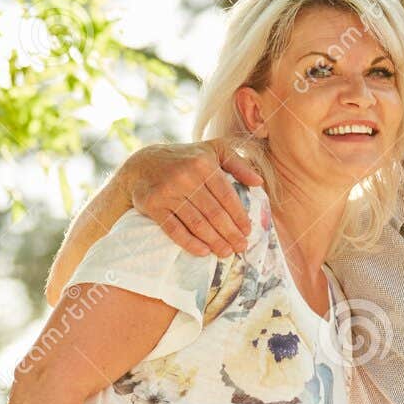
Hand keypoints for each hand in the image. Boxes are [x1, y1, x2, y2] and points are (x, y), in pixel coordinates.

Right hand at [127, 138, 261, 257]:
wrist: (143, 164)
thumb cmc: (186, 159)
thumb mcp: (212, 151)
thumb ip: (237, 163)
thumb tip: (259, 182)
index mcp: (203, 163)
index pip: (227, 196)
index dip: (239, 216)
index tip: (248, 231)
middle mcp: (185, 176)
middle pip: (214, 213)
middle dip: (230, 233)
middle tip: (241, 247)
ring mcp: (167, 191)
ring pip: (196, 223)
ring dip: (214, 241)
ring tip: (226, 252)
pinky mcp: (153, 204)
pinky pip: (174, 229)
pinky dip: (189, 243)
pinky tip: (203, 252)